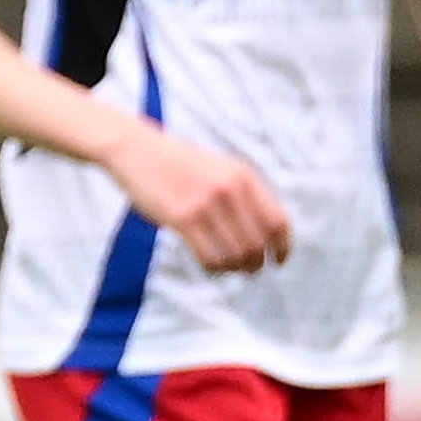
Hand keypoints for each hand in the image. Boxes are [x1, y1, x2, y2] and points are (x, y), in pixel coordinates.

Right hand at [102, 127, 291, 273]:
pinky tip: (209, 265)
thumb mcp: (221, 169)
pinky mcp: (182, 219)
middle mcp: (230, 190)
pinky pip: (209, 257)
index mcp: (244, 177)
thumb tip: (265, 235)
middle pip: (258, 244)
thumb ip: (244, 194)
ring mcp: (206, 204)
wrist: (138, 150)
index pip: (278, 222)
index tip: (279, 261)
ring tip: (227, 267)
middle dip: (256, 263)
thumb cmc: (179, 164)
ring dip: (234, 268)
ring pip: (235, 255)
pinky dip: (214, 268)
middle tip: (249, 270)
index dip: (283, 247)